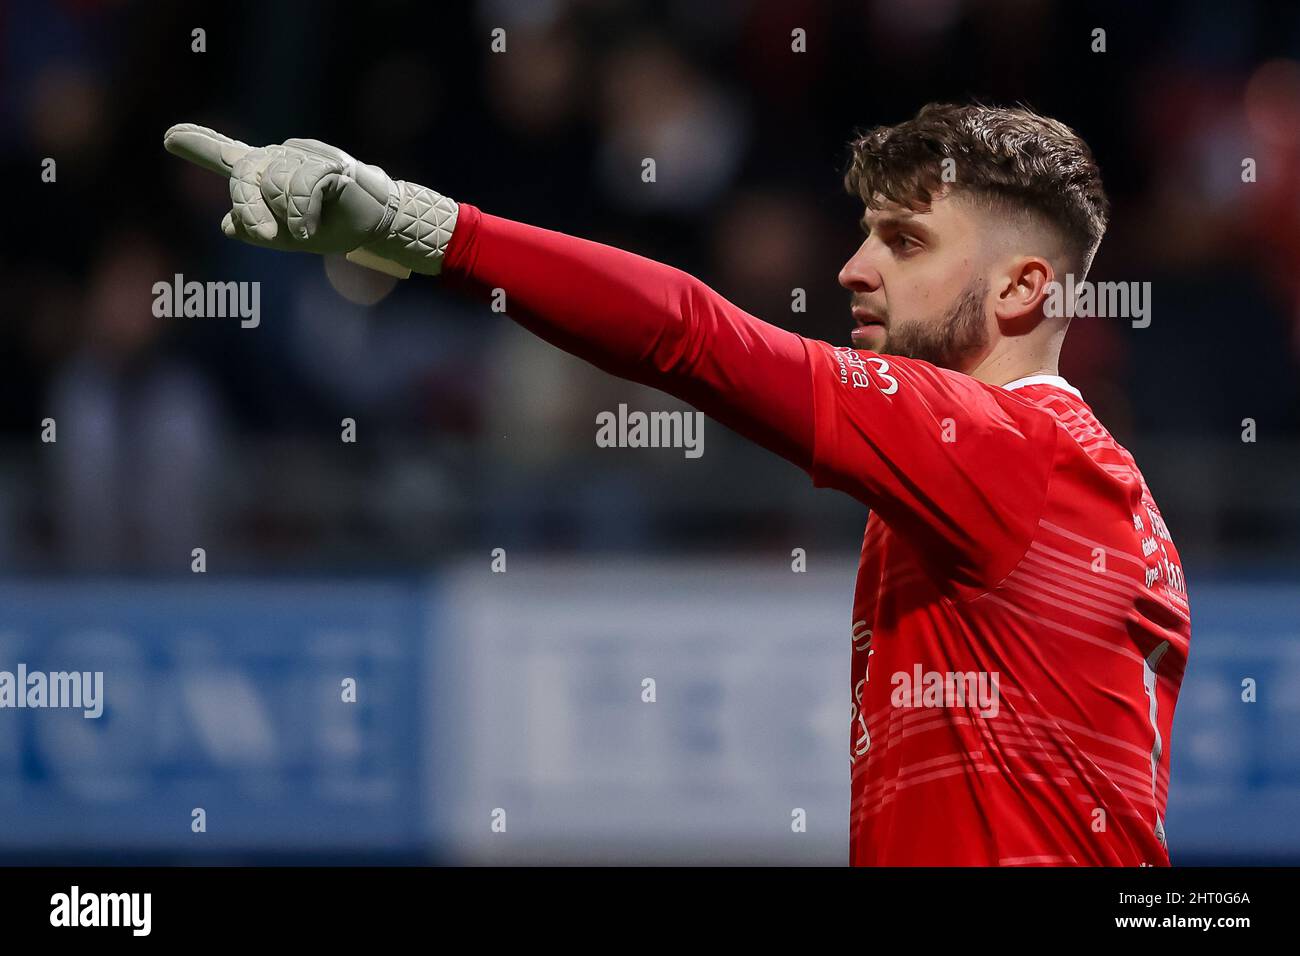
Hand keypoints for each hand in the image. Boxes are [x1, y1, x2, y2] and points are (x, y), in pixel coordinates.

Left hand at [163, 123, 458, 276]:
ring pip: (272, 183)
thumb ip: (257, 229)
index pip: (229, 157)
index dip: (199, 145)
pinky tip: (309, 230)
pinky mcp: (326, 163)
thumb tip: (227, 224)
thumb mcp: (288, 237)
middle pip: (242, 173)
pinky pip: (299, 188)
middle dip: (249, 208)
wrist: (378, 226)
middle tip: (265, 235)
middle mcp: (280, 157)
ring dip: (286, 216)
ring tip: (306, 229)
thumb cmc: (335, 228)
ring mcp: (303, 156)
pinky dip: (301, 215)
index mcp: (269, 175)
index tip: (169, 137)